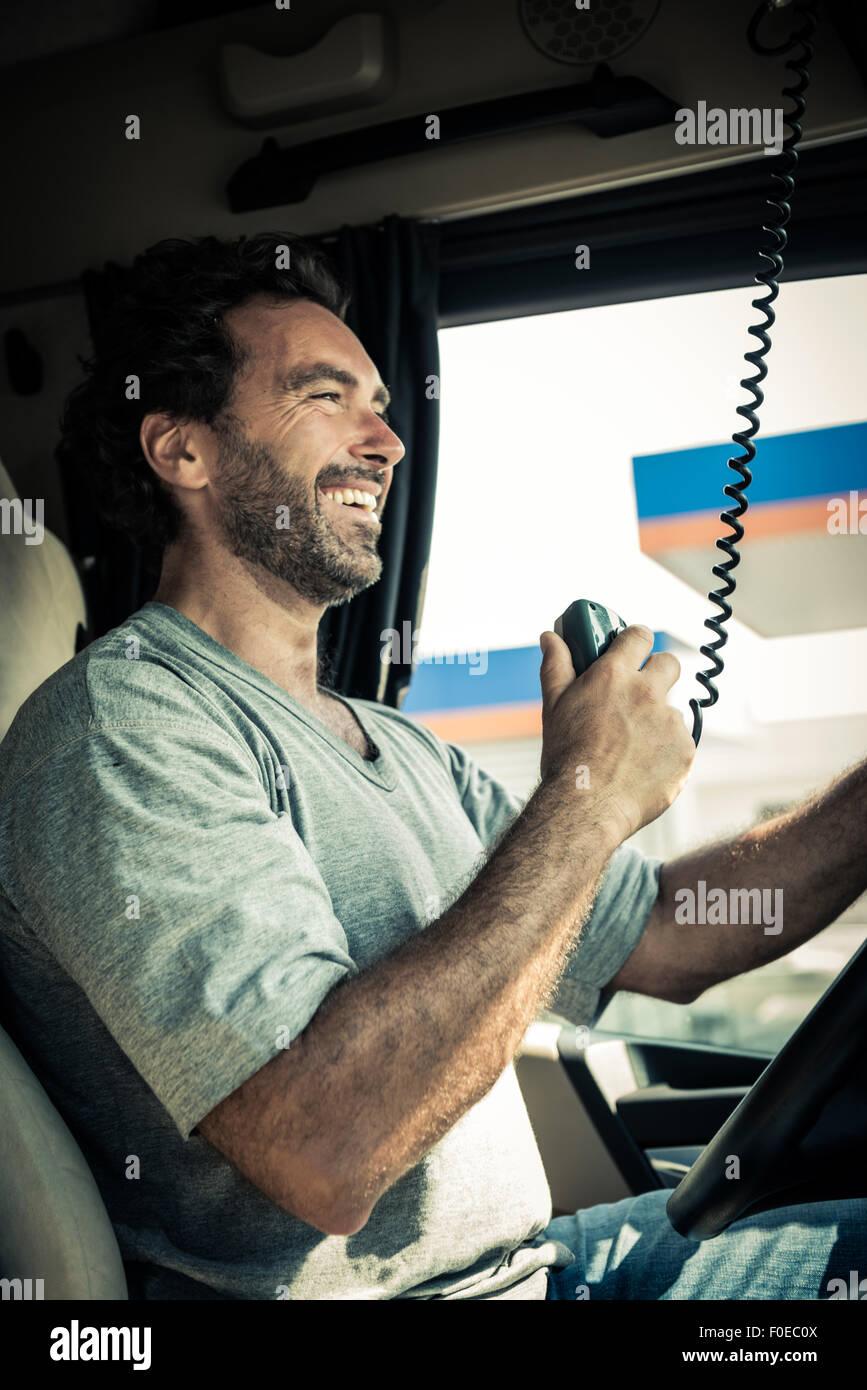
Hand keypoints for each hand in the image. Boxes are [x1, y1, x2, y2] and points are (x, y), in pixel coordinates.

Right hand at [538, 624, 693, 841]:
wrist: (587, 806)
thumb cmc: (566, 756)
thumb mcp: (553, 705)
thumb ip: (556, 665)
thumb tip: (550, 637)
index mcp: (614, 675)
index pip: (638, 635)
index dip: (635, 640)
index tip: (632, 650)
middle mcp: (647, 693)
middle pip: (669, 663)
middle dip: (657, 673)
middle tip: (637, 696)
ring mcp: (670, 722)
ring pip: (672, 710)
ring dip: (657, 721)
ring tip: (630, 748)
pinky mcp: (685, 751)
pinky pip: (680, 743)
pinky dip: (666, 751)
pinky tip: (642, 767)